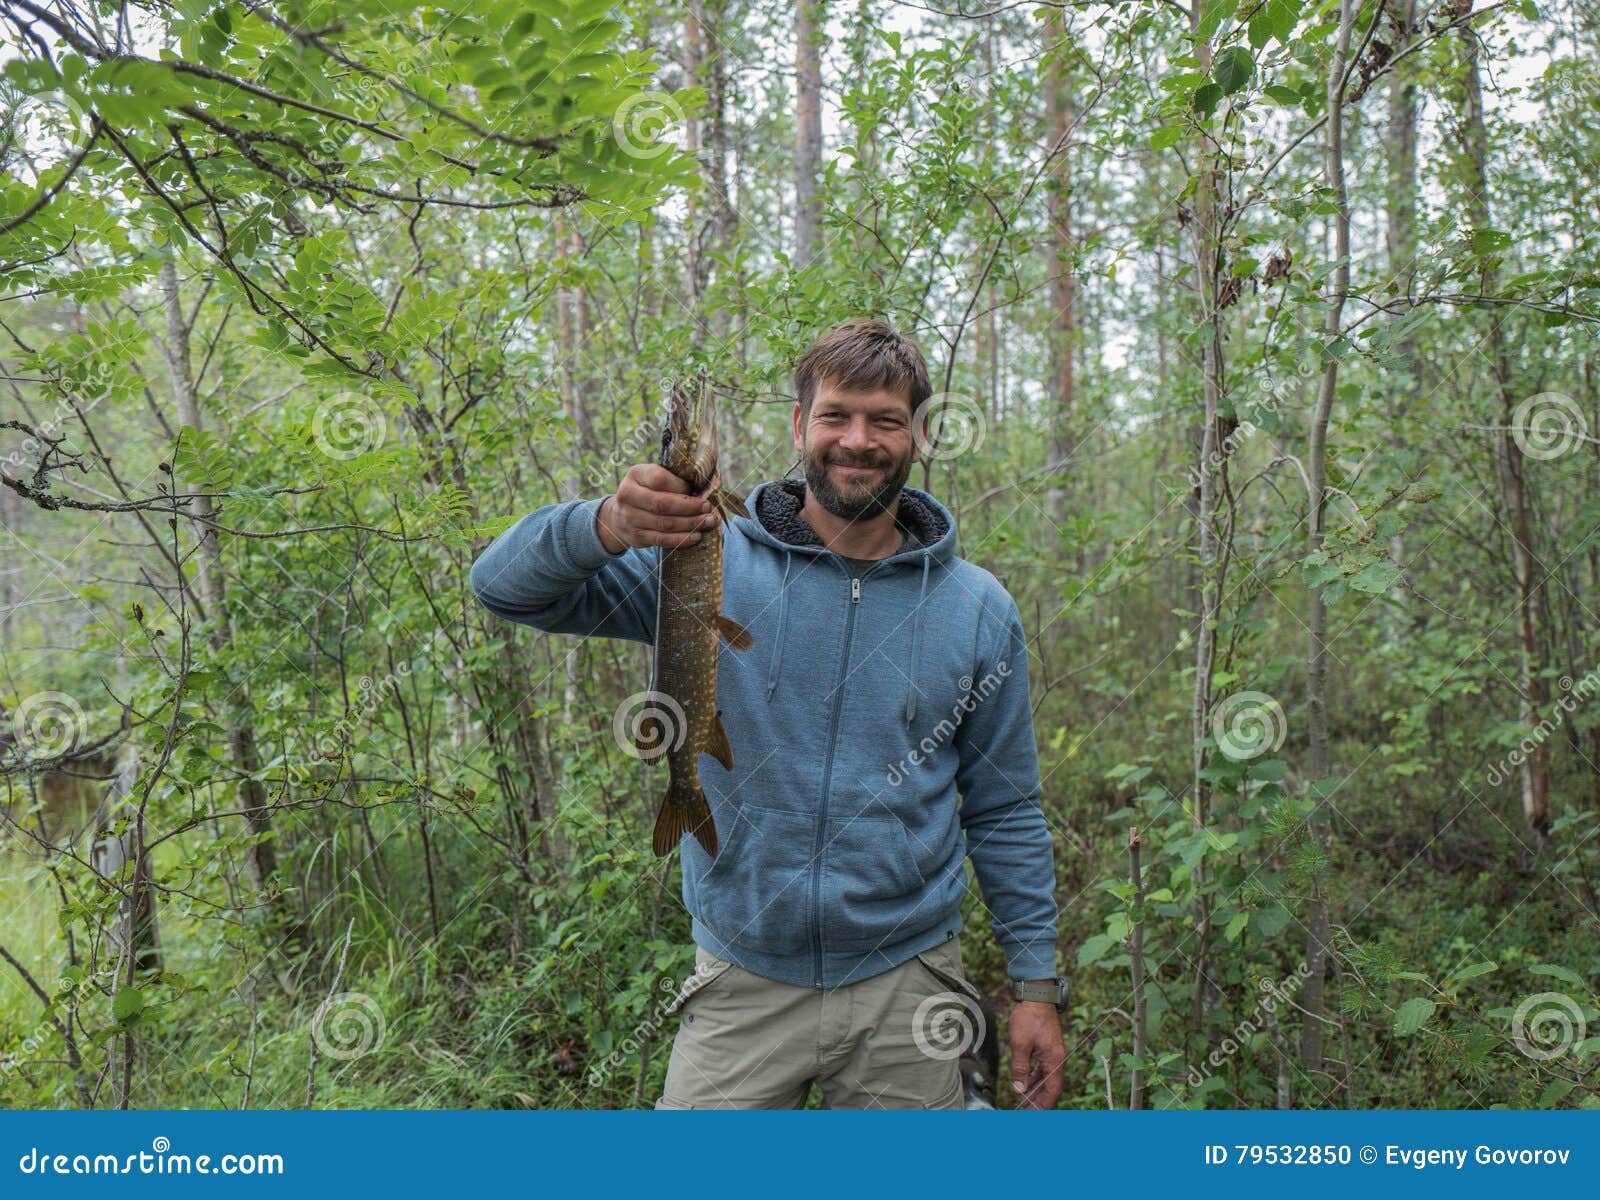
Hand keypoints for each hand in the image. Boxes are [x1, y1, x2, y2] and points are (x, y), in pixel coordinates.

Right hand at [596, 463, 717, 552]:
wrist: (618, 516)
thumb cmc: (646, 491)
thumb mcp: (651, 477)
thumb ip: (671, 479)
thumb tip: (702, 489)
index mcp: (635, 474)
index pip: (659, 479)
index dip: (680, 486)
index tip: (697, 491)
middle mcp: (628, 495)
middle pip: (662, 504)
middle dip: (689, 507)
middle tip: (708, 508)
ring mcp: (630, 518)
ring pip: (665, 524)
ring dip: (690, 524)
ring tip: (708, 522)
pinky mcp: (636, 537)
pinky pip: (662, 540)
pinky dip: (681, 539)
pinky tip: (696, 536)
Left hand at [1008, 1000, 1065, 1108]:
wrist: (1037, 996)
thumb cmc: (1029, 1018)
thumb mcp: (1020, 1044)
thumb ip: (1020, 1068)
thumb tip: (1019, 1089)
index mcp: (1054, 1061)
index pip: (1052, 1090)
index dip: (1044, 1105)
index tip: (1034, 1115)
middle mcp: (1057, 1059)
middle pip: (1051, 1087)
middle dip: (1039, 1100)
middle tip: (1027, 1112)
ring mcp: (1054, 1053)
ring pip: (1047, 1078)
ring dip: (1036, 1090)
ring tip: (1025, 1100)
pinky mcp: (1048, 1048)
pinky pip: (1044, 1068)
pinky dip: (1035, 1077)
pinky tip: (1026, 1082)